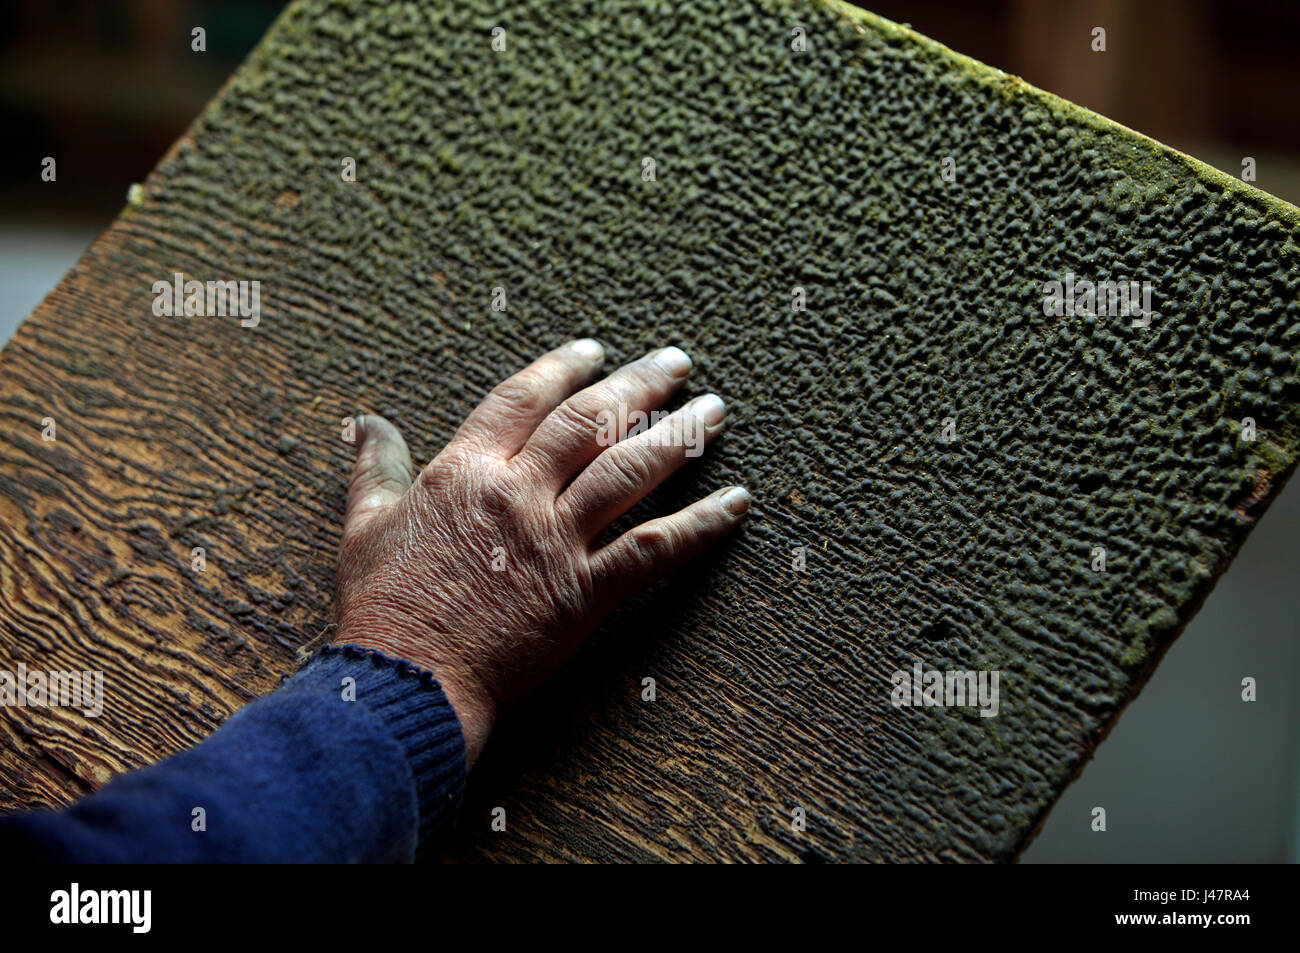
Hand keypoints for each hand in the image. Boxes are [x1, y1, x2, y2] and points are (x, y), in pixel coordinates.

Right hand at [332, 340, 750, 763]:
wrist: (410, 676)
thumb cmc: (384, 603)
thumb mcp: (366, 523)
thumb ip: (376, 466)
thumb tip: (366, 422)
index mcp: (468, 470)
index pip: (525, 399)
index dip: (564, 367)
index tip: (596, 349)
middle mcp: (520, 493)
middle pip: (591, 422)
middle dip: (640, 384)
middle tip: (678, 361)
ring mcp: (557, 541)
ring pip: (630, 472)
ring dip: (680, 437)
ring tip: (715, 411)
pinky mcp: (585, 591)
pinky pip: (653, 549)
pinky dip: (700, 525)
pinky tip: (736, 504)